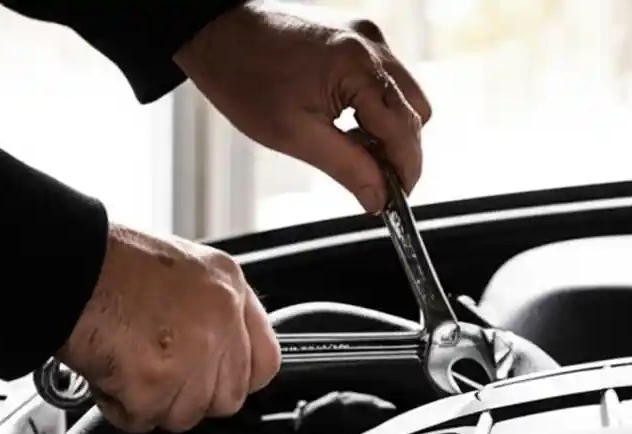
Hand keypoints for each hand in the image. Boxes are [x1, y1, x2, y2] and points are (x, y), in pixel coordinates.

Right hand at [57, 224, 280, 433]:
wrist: (70, 266)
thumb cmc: (110, 263)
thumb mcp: (184, 267)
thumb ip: (212, 310)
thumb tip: (219, 348)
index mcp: (230, 289)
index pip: (265, 362)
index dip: (238, 378)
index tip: (216, 380)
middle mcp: (219, 323)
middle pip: (227, 399)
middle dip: (192, 396)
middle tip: (160, 375)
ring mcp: (192, 357)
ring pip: (185, 415)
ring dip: (153, 402)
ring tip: (127, 364)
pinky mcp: (155, 385)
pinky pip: (143, 419)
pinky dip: (120, 406)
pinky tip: (108, 372)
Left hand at [174, 0, 431, 212]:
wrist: (216, 34)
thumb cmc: (245, 78)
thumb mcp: (294, 135)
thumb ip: (347, 168)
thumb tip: (380, 199)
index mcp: (358, 66)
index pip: (405, 129)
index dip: (405, 170)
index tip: (395, 202)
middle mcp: (372, 46)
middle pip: (415, 112)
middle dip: (399, 150)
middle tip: (371, 179)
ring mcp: (367, 38)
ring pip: (404, 97)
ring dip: (387, 130)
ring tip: (351, 149)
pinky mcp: (357, 39)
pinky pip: (384, 82)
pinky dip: (374, 109)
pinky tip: (345, 124)